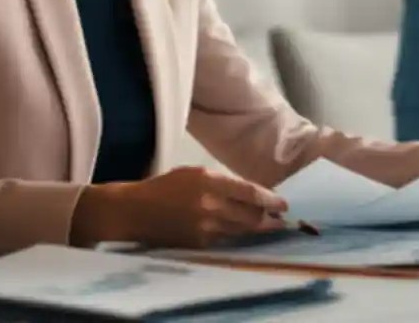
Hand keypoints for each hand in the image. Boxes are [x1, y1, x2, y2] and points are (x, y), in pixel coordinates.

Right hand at [71, 166, 287, 248]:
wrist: (135, 211)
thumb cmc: (165, 187)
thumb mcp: (195, 174)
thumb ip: (223, 182)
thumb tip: (250, 193)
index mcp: (208, 182)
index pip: (249, 192)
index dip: (270, 199)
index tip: (284, 204)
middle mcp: (209, 205)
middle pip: (251, 216)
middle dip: (270, 219)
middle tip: (283, 219)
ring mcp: (204, 227)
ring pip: (241, 230)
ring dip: (258, 229)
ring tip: (271, 227)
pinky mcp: (199, 244)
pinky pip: (226, 240)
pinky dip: (237, 235)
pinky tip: (245, 233)